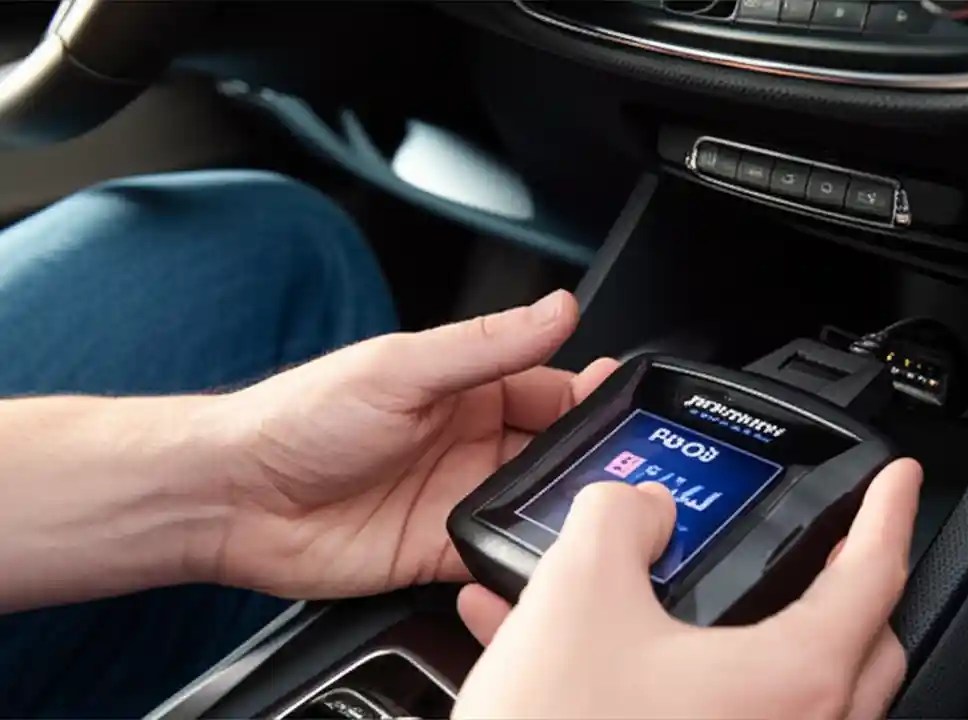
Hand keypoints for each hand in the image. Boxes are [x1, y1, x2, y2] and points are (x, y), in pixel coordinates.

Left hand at [207, 290, 618, 598]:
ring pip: (536, 506)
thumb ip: (486, 345)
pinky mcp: (440, 552)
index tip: (630, 410)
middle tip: (628, 471)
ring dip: (563, 510)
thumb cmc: (299, 417)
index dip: (591, 399)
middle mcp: (469, 442)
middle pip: (552, 451)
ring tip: (596, 515)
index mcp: (465, 388)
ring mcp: (457, 497)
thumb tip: (558, 309)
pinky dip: (526, 559)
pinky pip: (499, 557)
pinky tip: (545, 556)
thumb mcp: (402, 368)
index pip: (551, 389)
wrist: (233, 496)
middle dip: (590, 460)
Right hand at [452, 458, 922, 719]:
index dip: (888, 512)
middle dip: (851, 586)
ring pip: (803, 692)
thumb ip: (620, 517)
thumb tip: (638, 506)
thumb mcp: (577, 592)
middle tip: (831, 547)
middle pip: (862, 646)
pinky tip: (617, 659)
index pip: (874, 575)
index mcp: (794, 678)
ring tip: (715, 597)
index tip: (899, 482)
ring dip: (772, 636)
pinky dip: (701, 683)